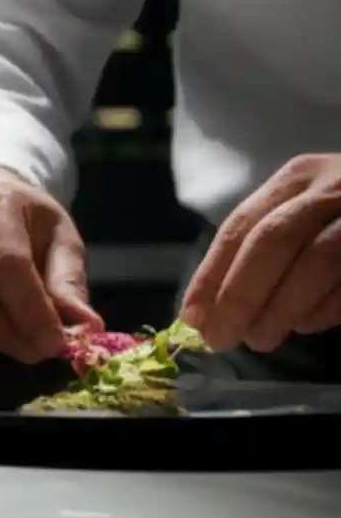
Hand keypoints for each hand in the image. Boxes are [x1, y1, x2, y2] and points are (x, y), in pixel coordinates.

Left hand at [180, 153, 340, 352]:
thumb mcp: (305, 217)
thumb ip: (263, 253)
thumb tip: (209, 309)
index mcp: (299, 177)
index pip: (241, 225)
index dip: (211, 273)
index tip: (191, 317)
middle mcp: (335, 184)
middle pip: (273, 240)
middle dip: (240, 295)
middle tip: (221, 339)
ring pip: (318, 259)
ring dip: (281, 307)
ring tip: (260, 340)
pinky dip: (327, 308)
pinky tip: (306, 325)